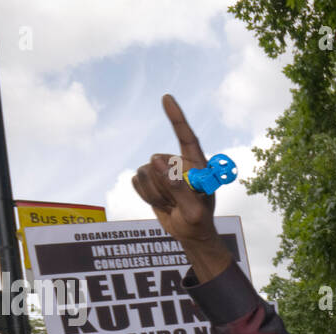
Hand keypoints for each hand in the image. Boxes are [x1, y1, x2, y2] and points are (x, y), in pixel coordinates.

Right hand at [131, 95, 219, 246]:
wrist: (191, 233)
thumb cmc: (199, 222)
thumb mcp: (193, 210)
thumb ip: (177, 187)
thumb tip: (155, 160)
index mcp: (197, 165)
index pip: (187, 137)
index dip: (176, 117)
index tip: (166, 97)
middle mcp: (178, 162)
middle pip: (157, 162)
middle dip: (162, 187)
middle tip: (177, 204)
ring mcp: (163, 169)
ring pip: (144, 173)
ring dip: (154, 194)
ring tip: (170, 205)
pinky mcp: (150, 178)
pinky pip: (136, 182)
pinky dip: (145, 196)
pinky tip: (161, 203)